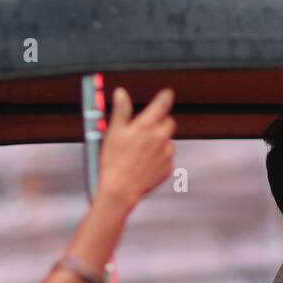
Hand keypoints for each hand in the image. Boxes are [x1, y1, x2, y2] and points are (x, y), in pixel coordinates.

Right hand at [95, 87, 175, 217]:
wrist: (120, 189)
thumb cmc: (114, 161)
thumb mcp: (113, 132)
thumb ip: (121, 110)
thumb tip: (121, 93)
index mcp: (147, 126)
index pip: (162, 104)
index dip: (165, 97)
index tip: (167, 93)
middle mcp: (160, 138)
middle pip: (169, 122)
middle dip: (160, 123)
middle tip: (144, 130)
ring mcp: (166, 154)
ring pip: (167, 141)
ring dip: (159, 142)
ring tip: (140, 152)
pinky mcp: (168, 168)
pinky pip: (166, 157)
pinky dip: (159, 158)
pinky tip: (144, 163)